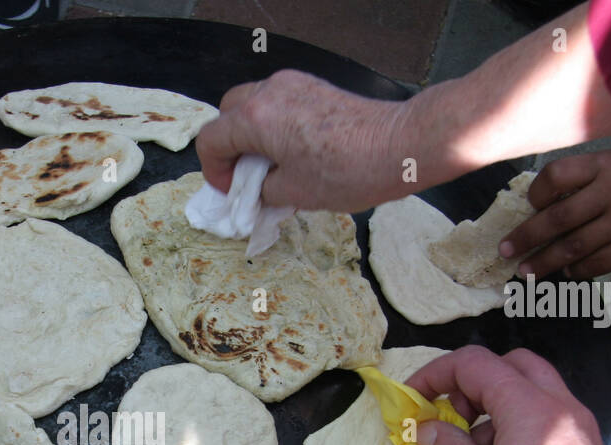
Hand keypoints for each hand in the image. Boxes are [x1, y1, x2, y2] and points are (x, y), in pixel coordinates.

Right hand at [196, 69, 410, 212]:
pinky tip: (292, 152)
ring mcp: (292, 84)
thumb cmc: (348, 171)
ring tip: (271, 167)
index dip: (213, 170)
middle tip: (244, 177)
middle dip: (228, 147)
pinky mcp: (313, 87)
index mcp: (256, 118)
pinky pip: (277, 103)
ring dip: (250, 135)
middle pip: (227, 114)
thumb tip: (256, 190)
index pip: (211, 139)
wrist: (400, 146)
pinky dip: (272, 125)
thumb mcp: (294, 193)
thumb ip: (262, 190)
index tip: (230, 191)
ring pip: (252, 105)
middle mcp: (269, 93)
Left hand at [501, 152, 610, 278]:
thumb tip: (534, 211)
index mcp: (608, 164)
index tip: (528, 206)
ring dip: (543, 263)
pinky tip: (565, 271)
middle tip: (504, 251)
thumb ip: (585, 182)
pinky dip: (574, 270)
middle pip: (557, 218)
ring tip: (524, 272)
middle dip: (525, 238)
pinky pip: (593, 264)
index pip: (556, 176)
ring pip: (572, 248)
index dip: (536, 194)